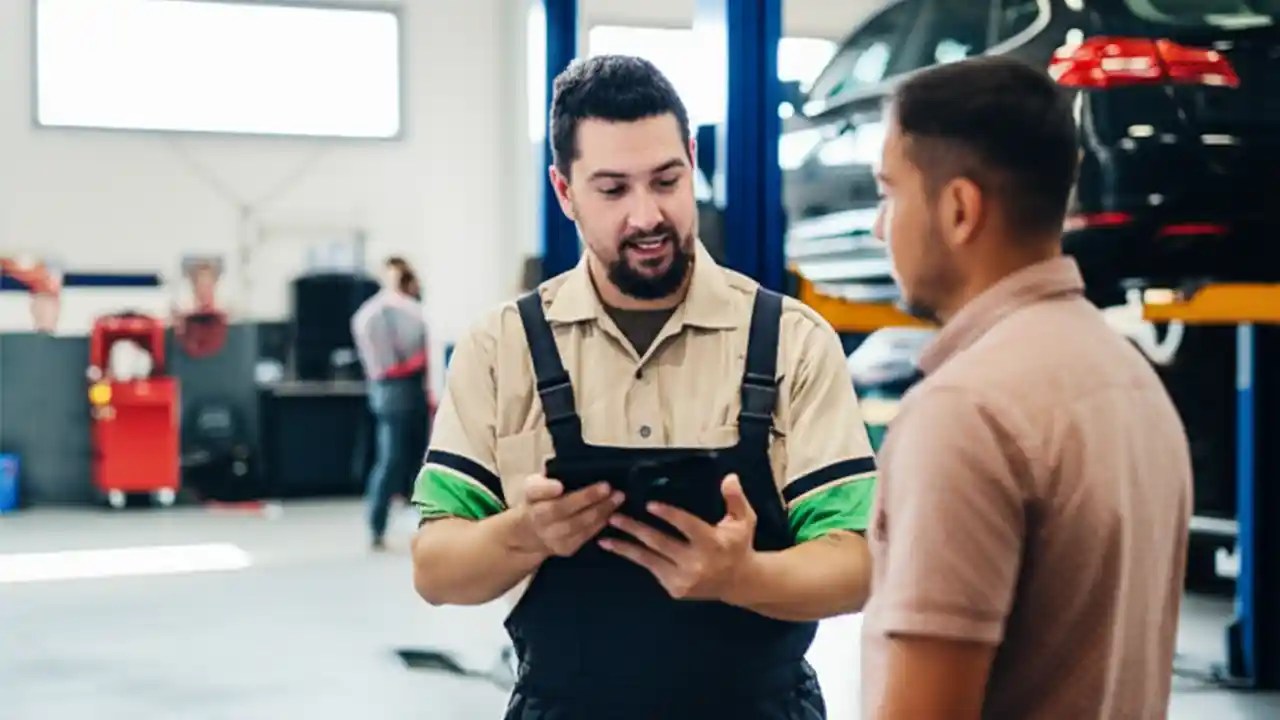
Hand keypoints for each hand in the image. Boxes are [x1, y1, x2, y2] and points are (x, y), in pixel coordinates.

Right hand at [513, 476, 624, 557]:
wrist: (532, 533)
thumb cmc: (538, 502)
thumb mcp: (534, 486)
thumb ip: (544, 483)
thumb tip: (557, 484)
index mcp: (531, 499)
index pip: (538, 493)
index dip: (547, 490)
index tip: (560, 485)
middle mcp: (539, 521)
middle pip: (562, 510)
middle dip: (587, 499)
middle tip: (608, 487)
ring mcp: (552, 538)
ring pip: (577, 525)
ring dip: (599, 511)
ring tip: (617, 498)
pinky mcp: (567, 549)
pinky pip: (585, 536)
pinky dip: (599, 523)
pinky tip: (611, 512)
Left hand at [600, 474, 755, 600]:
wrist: (739, 582)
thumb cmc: (738, 544)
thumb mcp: (744, 520)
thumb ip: (735, 498)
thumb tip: (728, 477)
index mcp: (712, 543)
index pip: (686, 526)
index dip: (668, 515)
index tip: (649, 504)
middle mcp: (696, 563)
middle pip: (660, 543)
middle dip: (635, 529)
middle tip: (614, 516)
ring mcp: (683, 579)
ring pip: (649, 560)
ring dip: (625, 547)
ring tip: (605, 537)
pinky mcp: (675, 588)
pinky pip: (651, 569)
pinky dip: (635, 558)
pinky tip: (618, 548)